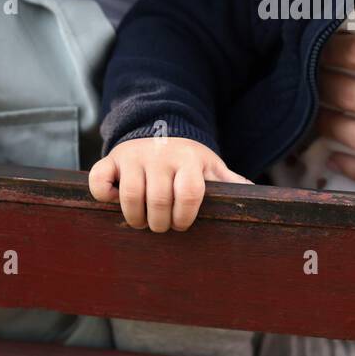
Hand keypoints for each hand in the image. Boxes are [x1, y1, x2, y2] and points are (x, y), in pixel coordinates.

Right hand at [88, 137, 249, 232]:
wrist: (159, 129)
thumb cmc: (187, 158)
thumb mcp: (210, 166)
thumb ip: (229, 181)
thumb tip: (255, 195)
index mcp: (188, 160)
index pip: (189, 193)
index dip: (185, 216)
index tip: (181, 224)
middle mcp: (160, 156)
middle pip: (158, 200)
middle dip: (160, 223)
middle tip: (161, 226)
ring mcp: (133, 157)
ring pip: (130, 195)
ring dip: (135, 217)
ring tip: (142, 221)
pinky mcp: (111, 160)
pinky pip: (100, 181)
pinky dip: (104, 196)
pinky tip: (114, 201)